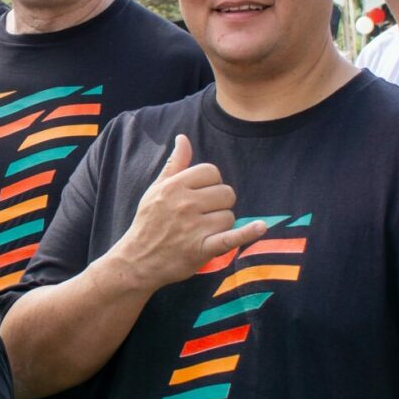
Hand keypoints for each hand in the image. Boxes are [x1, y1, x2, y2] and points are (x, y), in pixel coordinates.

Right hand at [112, 136, 268, 290]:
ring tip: (204, 231)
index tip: (202, 195)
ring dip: (222, 224)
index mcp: (174, 186)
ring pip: (229, 216)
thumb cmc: (148, 222)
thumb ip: (174, 164)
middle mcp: (185, 204)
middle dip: (219, 203)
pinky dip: (248, 233)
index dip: (211, 182)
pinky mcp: (202, 249)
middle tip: (204, 215)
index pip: (211, 172)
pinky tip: (260, 227)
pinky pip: (232, 237)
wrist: (138, 260)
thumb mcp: (156, 189)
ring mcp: (194, 227)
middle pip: (225, 193)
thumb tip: (183, 138)